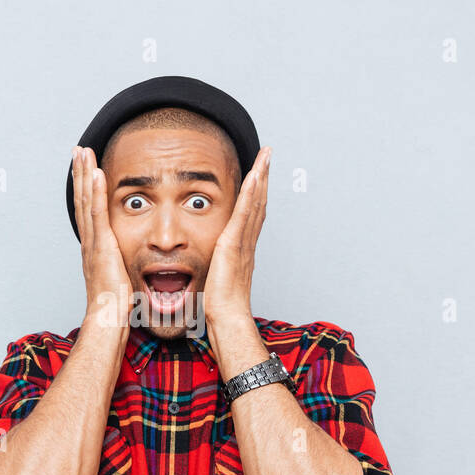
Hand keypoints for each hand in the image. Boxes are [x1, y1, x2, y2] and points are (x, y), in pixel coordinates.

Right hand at [72, 146, 131, 329]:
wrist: (107, 320)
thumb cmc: (115, 307)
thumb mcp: (120, 280)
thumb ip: (123, 267)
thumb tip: (131, 266)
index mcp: (95, 248)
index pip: (89, 211)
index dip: (86, 189)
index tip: (86, 169)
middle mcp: (90, 241)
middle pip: (83, 200)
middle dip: (81, 174)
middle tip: (79, 150)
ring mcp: (94, 242)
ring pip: (87, 201)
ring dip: (85, 174)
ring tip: (83, 152)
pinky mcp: (102, 246)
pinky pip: (98, 214)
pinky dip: (96, 192)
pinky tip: (96, 172)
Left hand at [203, 146, 269, 326]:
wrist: (227, 319)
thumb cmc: (220, 307)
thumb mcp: (215, 280)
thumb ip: (214, 268)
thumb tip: (208, 267)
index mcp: (241, 249)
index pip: (250, 214)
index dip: (256, 193)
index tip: (259, 174)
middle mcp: (246, 242)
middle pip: (258, 202)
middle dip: (262, 177)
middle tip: (267, 155)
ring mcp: (242, 242)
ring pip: (255, 203)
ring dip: (260, 177)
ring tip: (265, 156)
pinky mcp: (234, 245)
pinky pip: (244, 214)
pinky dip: (251, 194)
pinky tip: (255, 176)